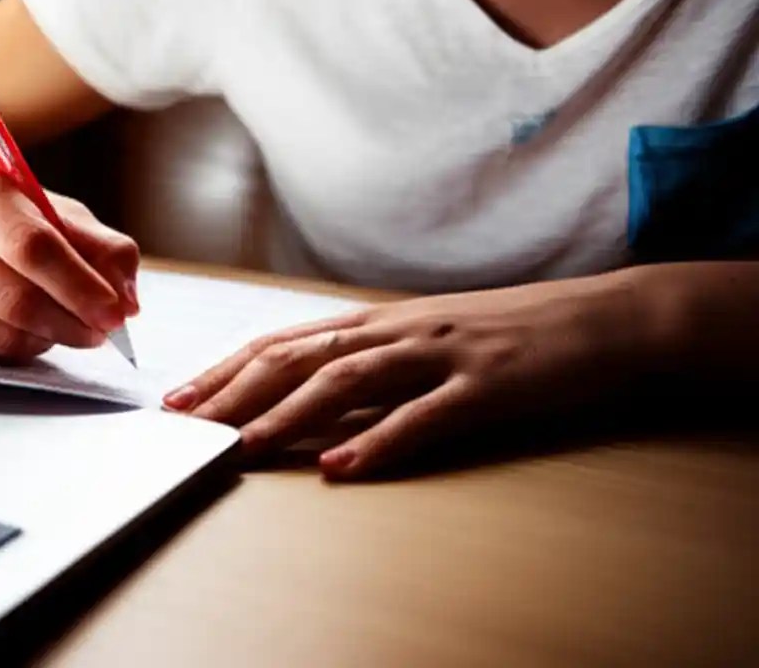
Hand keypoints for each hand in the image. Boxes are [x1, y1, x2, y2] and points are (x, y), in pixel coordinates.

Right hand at [0, 156, 138, 360]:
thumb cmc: (7, 221)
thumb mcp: (57, 216)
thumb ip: (102, 249)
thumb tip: (127, 299)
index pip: (30, 245)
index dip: (80, 285)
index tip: (116, 312)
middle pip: (12, 296)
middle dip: (70, 321)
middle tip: (99, 331)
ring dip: (45, 339)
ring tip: (61, 325)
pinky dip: (13, 351)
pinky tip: (20, 330)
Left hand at [163, 274, 651, 479]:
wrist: (602, 318)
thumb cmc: (509, 330)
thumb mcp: (426, 335)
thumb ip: (369, 359)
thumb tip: (304, 391)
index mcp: (380, 320)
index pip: (283, 341)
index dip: (226, 368)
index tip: (180, 396)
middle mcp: (398, 330)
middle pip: (299, 356)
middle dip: (234, 391)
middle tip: (187, 424)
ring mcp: (441, 354)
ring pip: (348, 380)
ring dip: (288, 413)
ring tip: (243, 444)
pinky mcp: (485, 386)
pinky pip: (424, 416)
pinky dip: (378, 441)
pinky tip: (341, 466)